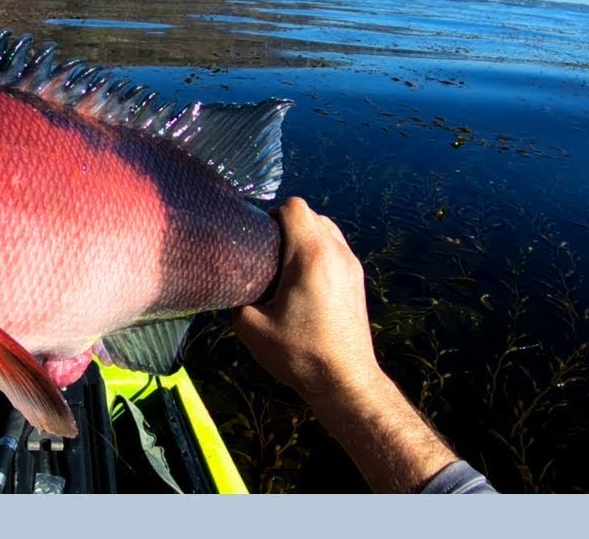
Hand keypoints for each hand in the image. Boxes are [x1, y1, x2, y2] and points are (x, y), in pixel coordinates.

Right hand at [234, 197, 379, 398]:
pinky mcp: (357, 280)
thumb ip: (235, 297)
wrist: (345, 381)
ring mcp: (352, 265)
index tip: (258, 237)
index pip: (293, 207)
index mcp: (310, 255)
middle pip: (311, 214)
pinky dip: (319, 253)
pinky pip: (336, 249)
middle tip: (267, 252)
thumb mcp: (250, 327)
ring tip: (285, 266)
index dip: (271, 215)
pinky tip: (304, 281)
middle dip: (287, 225)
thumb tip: (230, 286)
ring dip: (306, 237)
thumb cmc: (299, 353)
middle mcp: (336, 252)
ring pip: (327, 229)